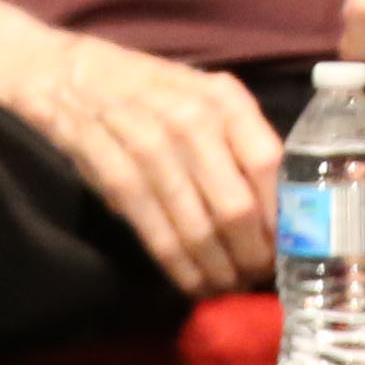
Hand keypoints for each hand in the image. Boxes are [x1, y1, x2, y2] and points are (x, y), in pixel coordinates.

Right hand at [34, 34, 285, 295]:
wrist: (76, 77)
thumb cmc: (155, 90)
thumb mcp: (207, 96)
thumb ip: (241, 139)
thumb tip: (278, 204)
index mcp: (225, 100)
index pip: (267, 163)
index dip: (280, 212)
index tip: (289, 244)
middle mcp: (192, 122)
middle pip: (235, 205)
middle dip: (251, 253)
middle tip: (259, 276)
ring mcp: (150, 149)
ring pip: (196, 228)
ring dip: (217, 268)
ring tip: (230, 287)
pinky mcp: (113, 177)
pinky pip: (155, 234)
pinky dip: (179, 267)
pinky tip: (193, 283)